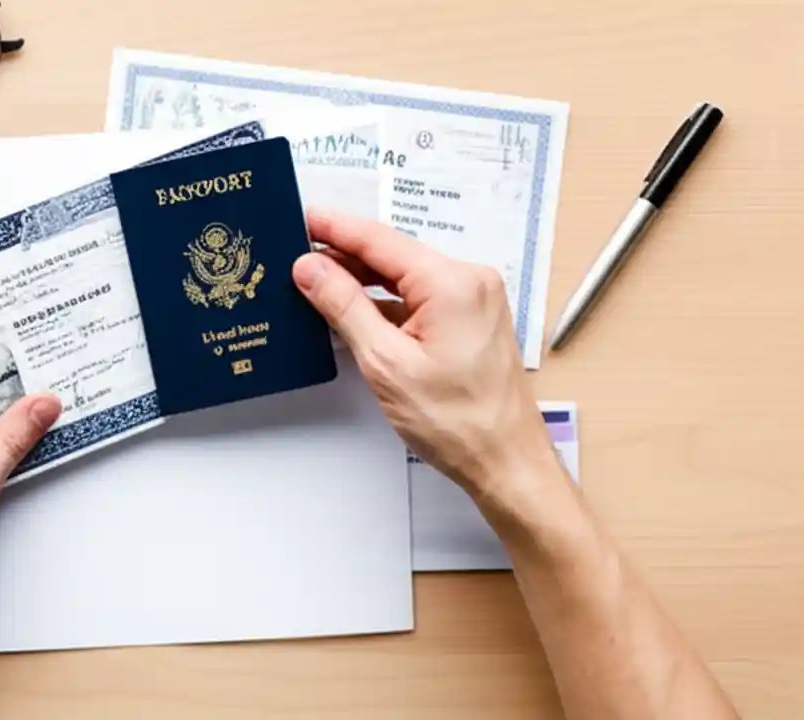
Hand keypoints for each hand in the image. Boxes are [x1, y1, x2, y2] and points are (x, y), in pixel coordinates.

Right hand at [292, 209, 556, 498]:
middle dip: (344, 254)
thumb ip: (344, 307)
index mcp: (452, 282)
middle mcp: (469, 281)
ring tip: (316, 281)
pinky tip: (354, 311)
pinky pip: (420, 298)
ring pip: (405, 278)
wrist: (505, 461)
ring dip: (363, 280)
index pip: (380, 240)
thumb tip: (311, 269)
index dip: (335, 228)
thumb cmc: (459, 422)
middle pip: (393, 256)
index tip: (302, 217)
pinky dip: (386, 303)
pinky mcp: (471, 320)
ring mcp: (473, 300)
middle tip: (297, 252)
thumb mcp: (385, 362)